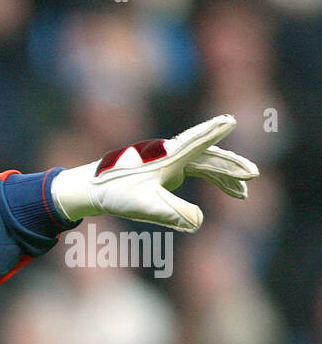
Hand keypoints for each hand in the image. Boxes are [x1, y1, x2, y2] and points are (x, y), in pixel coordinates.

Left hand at [50, 114, 259, 231]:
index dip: (213, 133)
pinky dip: (213, 180)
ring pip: (205, 164)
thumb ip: (171, 213)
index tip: (230, 120)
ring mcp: (170, 160)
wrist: (91, 190)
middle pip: (207, 155)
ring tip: (243, 195)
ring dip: (225, 177)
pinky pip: (197, 171)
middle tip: (252, 175)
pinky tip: (228, 191)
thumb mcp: (143, 206)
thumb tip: (198, 223)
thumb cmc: (114, 194)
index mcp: (165, 156)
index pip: (195, 142)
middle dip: (230, 166)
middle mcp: (170, 153)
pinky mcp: (167, 169)